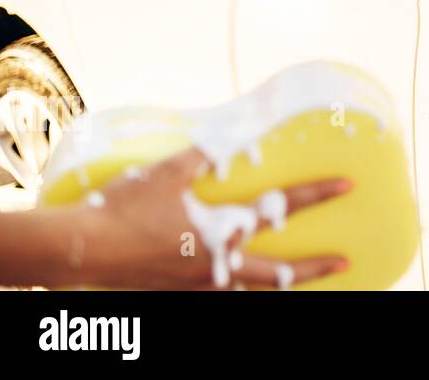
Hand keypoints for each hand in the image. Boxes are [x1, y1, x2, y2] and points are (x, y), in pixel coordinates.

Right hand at [75, 147, 350, 289]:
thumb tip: (233, 132)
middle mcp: (217, 265)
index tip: (348, 185)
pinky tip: (237, 286)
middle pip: (279, 273)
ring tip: (297, 280)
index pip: (283, 208)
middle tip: (344, 262)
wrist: (81, 250)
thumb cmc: (126, 208)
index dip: (318, 194)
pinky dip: (236, 291)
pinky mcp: (176, 293)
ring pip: (249, 292)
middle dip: (314, 268)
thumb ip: (206, 153)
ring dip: (277, 284)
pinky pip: (216, 295)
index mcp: (223, 232)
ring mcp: (197, 286)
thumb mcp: (169, 171)